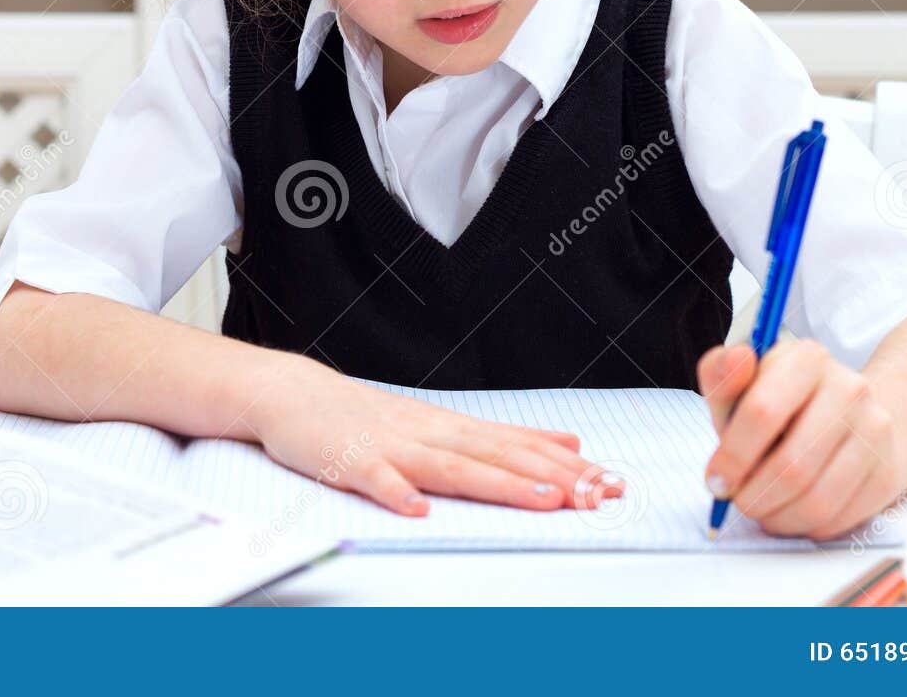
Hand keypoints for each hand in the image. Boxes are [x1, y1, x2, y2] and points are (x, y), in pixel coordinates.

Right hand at [250, 355, 623, 516]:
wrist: (296, 395)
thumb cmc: (369, 417)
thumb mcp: (444, 422)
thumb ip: (502, 439)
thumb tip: (566, 444)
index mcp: (455, 428)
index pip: (520, 447)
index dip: (567, 467)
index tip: (610, 483)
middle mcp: (432, 433)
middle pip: (499, 457)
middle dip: (552, 477)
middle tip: (597, 494)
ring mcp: (392, 446)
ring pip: (451, 466)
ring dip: (498, 484)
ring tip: (541, 501)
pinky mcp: (351, 461)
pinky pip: (376, 479)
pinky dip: (396, 493)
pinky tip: (418, 511)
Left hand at [696, 339, 897, 539]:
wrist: (850, 417)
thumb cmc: (782, 404)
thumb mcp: (744, 386)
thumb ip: (723, 375)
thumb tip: (736, 359)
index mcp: (808, 358)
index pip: (763, 412)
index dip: (733, 456)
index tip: (716, 480)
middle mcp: (850, 389)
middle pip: (792, 465)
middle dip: (754, 495)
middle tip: (739, 502)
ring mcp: (875, 431)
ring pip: (818, 500)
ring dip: (778, 518)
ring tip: (761, 509)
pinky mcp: (886, 471)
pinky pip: (839, 518)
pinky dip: (805, 526)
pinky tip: (792, 510)